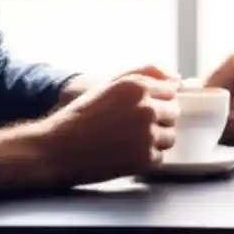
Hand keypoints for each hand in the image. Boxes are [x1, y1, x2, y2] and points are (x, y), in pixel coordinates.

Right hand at [36, 74, 179, 185]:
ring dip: (155, 139)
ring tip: (128, 140)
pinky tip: (125, 153)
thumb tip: (176, 78)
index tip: (140, 108)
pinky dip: (146, 157)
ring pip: (170, 136)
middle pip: (173, 112)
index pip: (170, 90)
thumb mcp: (109, 85)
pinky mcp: (145, 158)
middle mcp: (146, 108)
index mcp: (137, 86)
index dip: (156, 100)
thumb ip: (144, 74)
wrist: (57, 148)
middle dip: (158, 118)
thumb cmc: (80, 116)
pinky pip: (160, 156)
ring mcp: (148, 134)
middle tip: (131, 126)